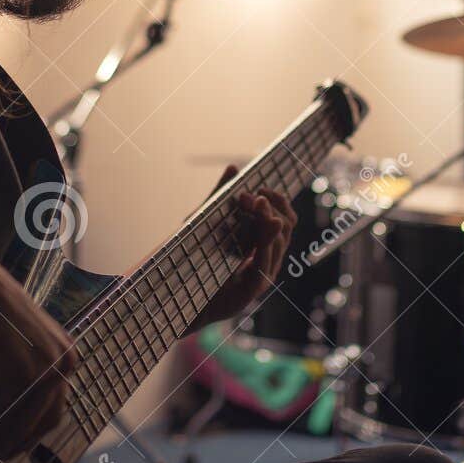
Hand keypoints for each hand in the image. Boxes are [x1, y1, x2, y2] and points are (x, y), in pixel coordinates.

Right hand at [0, 236, 77, 458]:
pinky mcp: (14, 382)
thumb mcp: (8, 344)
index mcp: (66, 356)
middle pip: (29, 430)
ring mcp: (41, 375)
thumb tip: (9, 432)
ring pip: (3, 432)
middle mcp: (62, 366)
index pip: (49, 416)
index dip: (16, 440)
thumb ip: (16, 379)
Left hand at [190, 167, 295, 330]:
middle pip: (286, 226)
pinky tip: (266, 224)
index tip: (260, 188)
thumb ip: (220, 196)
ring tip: (257, 203)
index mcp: (260, 244)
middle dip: (273, 206)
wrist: (177, 296)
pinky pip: (265, 264)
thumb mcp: (206, 221)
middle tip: (254, 195)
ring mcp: (261, 275)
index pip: (284, 218)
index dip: (277, 200)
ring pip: (280, 242)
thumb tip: (234, 167)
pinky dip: (267, 243)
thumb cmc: (193, 258)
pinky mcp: (252, 290)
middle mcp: (265, 259)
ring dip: (270, 219)